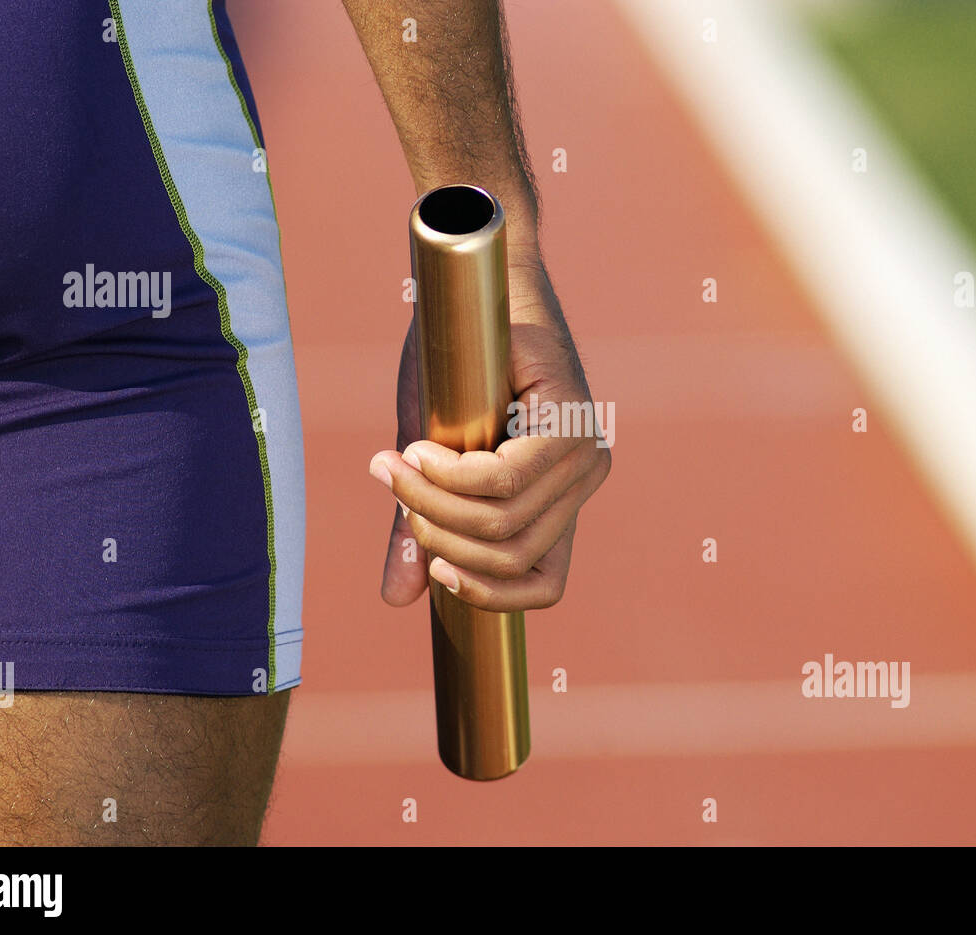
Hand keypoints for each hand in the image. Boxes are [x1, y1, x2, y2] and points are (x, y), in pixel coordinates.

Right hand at [368, 253, 610, 611]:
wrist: (467, 295)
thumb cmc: (455, 376)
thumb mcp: (434, 465)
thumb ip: (422, 528)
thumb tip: (399, 598)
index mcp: (561, 500)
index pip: (546, 585)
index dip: (489, 593)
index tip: (434, 568)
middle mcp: (583, 481)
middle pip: (509, 553)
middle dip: (437, 534)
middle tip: (392, 488)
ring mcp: (584, 450)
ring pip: (503, 520)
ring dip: (433, 502)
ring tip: (395, 466)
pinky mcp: (570, 418)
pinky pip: (504, 479)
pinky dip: (451, 475)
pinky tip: (420, 452)